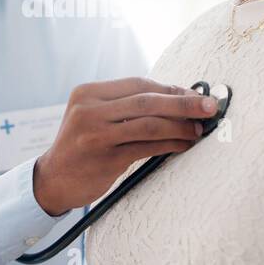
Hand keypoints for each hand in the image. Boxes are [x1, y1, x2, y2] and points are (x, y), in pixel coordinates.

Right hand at [32, 78, 217, 215]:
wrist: (52, 180)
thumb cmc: (82, 147)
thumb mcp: (94, 117)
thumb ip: (126, 106)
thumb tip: (178, 98)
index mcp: (88, 93)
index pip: (138, 84)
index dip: (171, 89)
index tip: (196, 95)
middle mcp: (89, 110)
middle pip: (147, 100)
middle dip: (184, 103)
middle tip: (211, 106)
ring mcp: (96, 134)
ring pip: (149, 123)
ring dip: (181, 126)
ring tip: (199, 130)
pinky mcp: (105, 158)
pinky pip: (147, 147)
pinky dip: (171, 144)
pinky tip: (184, 145)